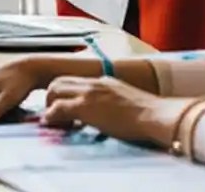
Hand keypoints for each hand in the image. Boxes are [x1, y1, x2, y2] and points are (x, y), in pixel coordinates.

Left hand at [40, 76, 186, 146]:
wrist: (155, 115)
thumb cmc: (148, 114)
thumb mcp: (126, 101)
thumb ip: (112, 102)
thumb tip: (107, 114)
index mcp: (103, 81)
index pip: (74, 80)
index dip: (64, 93)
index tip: (63, 105)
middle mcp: (93, 83)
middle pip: (59, 81)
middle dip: (51, 96)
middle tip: (54, 112)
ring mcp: (88, 93)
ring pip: (54, 90)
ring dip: (49, 104)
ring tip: (53, 120)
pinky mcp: (84, 106)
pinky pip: (57, 108)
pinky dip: (51, 116)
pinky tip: (52, 124)